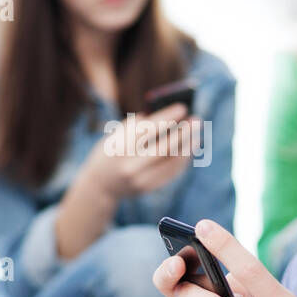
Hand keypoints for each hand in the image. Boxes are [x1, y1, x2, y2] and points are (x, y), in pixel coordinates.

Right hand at [83, 102, 199, 201]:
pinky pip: (170, 174)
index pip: (147, 129)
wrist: (99, 186)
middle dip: (183, 133)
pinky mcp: (148, 189)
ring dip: (187, 147)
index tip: (182, 108)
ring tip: (197, 135)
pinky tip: (189, 150)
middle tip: (196, 120)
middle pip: (163, 148)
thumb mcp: (115, 136)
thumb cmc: (111, 152)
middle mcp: (130, 165)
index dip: (167, 117)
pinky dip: (182, 160)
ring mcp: (139, 180)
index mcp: (119, 147)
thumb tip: (168, 114)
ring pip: (171, 163)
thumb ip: (137, 125)